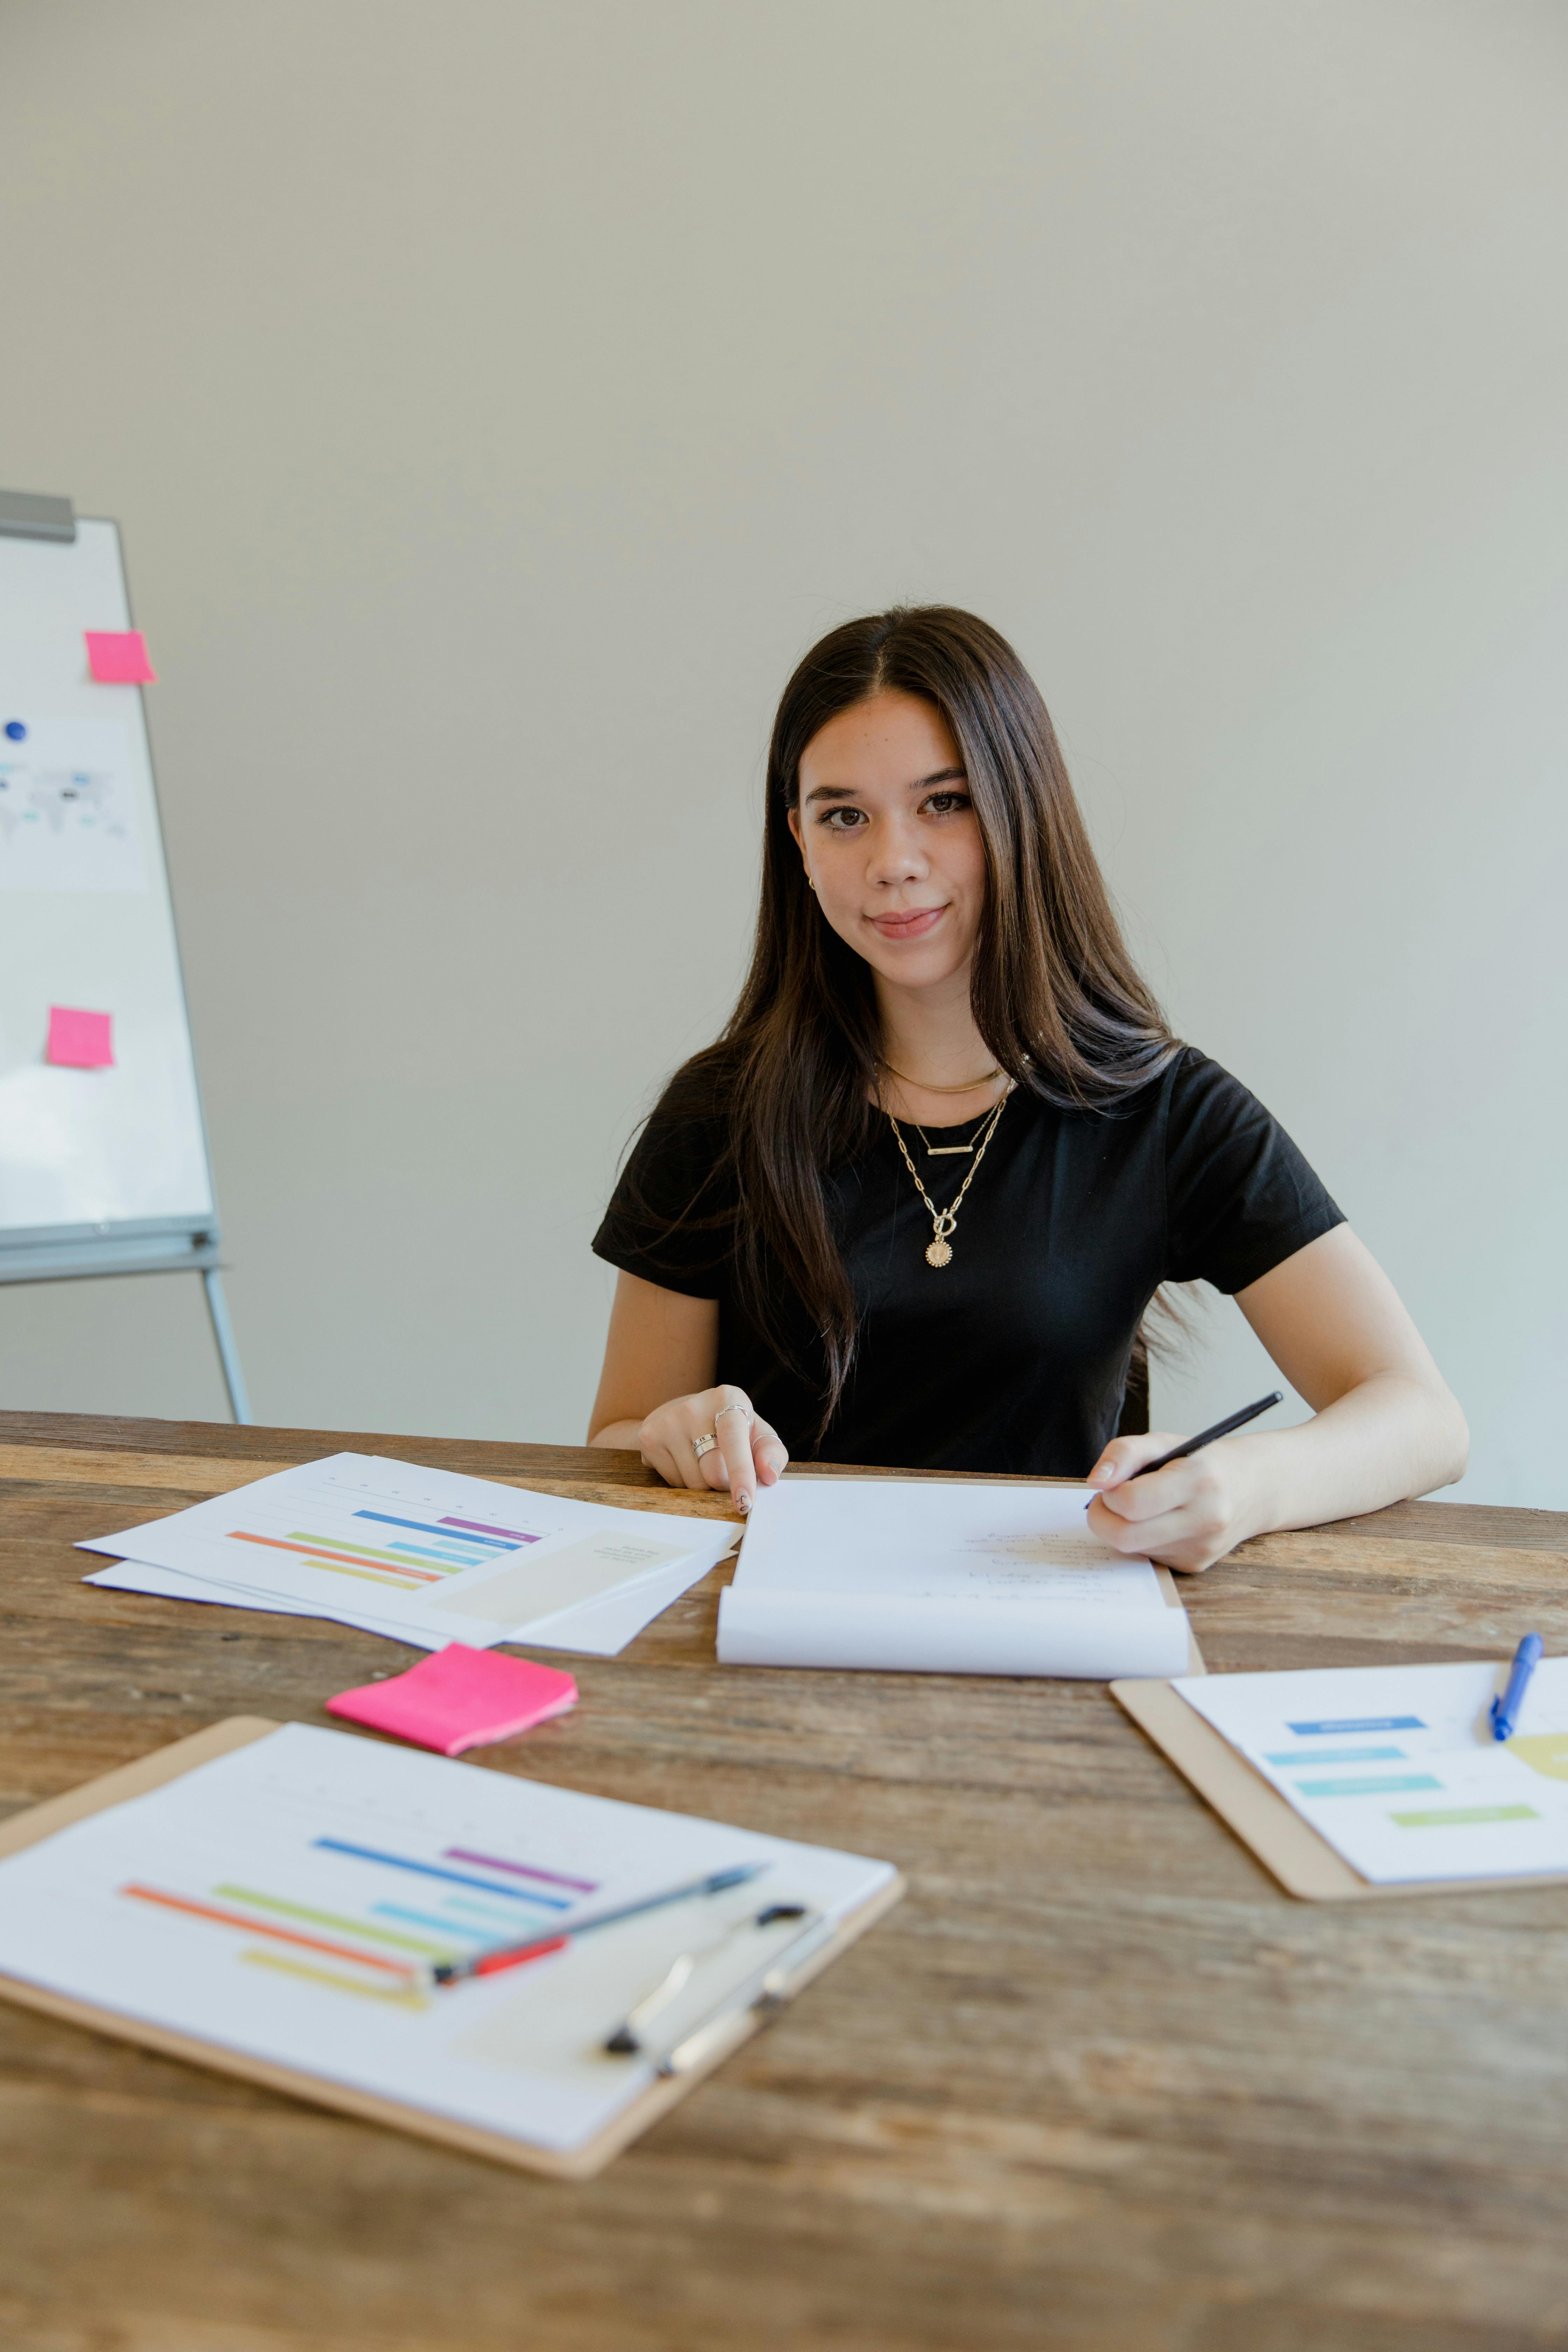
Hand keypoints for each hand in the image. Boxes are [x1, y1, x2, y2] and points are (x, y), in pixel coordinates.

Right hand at [636, 1384, 788, 1512]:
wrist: (683, 1413)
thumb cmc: (730, 1428)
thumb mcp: (756, 1433)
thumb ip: (771, 1453)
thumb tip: (769, 1475)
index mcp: (728, 1398)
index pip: (733, 1440)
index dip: (741, 1473)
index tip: (745, 1501)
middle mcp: (694, 1406)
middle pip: (713, 1472)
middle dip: (725, 1485)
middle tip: (726, 1472)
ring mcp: (667, 1422)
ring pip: (693, 1483)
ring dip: (705, 1485)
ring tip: (703, 1462)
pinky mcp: (649, 1439)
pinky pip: (674, 1484)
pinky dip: (685, 1483)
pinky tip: (686, 1462)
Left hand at [1084, 1431, 1261, 1572]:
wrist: (1256, 1487)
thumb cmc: (1203, 1460)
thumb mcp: (1164, 1442)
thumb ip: (1124, 1453)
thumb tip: (1095, 1481)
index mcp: (1199, 1481)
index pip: (1132, 1502)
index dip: (1109, 1494)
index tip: (1111, 1483)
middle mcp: (1205, 1520)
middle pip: (1125, 1536)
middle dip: (1103, 1517)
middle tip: (1110, 1499)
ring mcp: (1201, 1549)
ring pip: (1132, 1549)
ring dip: (1123, 1527)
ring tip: (1141, 1506)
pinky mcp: (1195, 1565)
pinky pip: (1148, 1556)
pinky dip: (1142, 1539)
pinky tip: (1160, 1521)